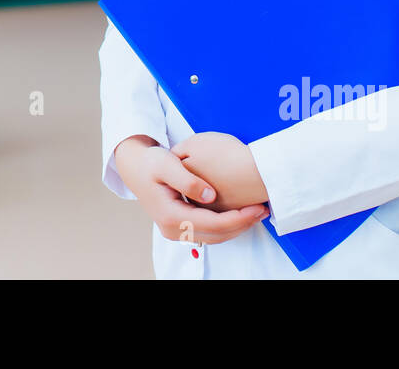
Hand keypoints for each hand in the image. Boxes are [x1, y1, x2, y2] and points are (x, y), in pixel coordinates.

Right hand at [114, 136, 266, 244]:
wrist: (134, 167)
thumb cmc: (150, 162)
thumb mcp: (167, 164)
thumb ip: (188, 179)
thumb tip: (210, 195)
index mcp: (170, 215)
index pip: (212, 223)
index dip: (237, 218)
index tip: (257, 208)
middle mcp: (172, 229)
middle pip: (216, 234)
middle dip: (242, 224)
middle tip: (264, 210)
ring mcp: (176, 231)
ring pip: (214, 236)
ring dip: (237, 227)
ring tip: (257, 213)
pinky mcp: (180, 227)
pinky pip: (208, 232)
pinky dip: (226, 225)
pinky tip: (240, 214)